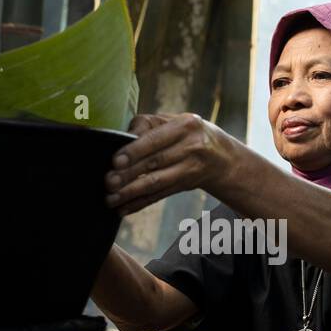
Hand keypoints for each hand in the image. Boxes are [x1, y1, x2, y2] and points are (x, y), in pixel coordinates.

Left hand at [104, 112, 236, 214]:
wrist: (222, 156)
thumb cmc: (188, 133)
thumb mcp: (175, 120)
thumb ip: (148, 125)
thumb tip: (123, 138)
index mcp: (186, 125)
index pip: (156, 139)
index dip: (135, 151)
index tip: (116, 161)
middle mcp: (192, 147)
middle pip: (155, 162)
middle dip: (129, 174)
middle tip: (108, 182)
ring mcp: (190, 169)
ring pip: (157, 182)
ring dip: (132, 192)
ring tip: (111, 199)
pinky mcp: (185, 186)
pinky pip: (159, 195)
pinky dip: (140, 203)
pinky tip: (123, 209)